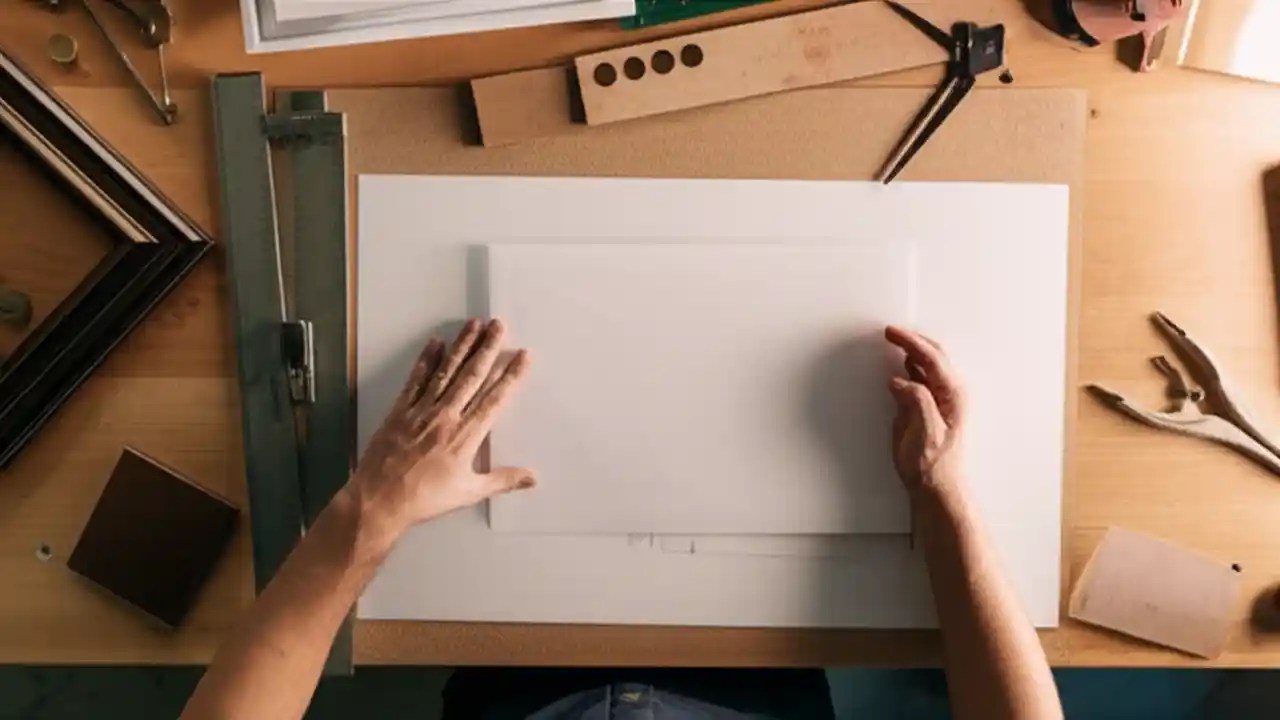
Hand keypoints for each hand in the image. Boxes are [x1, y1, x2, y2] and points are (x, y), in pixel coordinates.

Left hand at [346, 318, 534, 539]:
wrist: (380, 500)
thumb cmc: (425, 499)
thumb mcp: (469, 493)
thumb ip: (503, 480)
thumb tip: (533, 477)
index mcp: (466, 436)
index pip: (495, 399)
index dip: (511, 376)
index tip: (522, 356)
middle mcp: (446, 416)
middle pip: (472, 376)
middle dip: (488, 348)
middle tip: (499, 325)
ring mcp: (422, 411)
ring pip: (447, 371)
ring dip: (462, 347)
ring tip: (474, 325)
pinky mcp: (400, 411)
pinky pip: (416, 380)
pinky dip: (426, 361)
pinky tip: (436, 343)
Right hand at [885, 326, 965, 496]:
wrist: (935, 486)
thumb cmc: (932, 464)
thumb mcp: (925, 430)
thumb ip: (915, 400)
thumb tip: (899, 380)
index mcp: (953, 395)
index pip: (931, 358)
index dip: (911, 342)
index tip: (892, 332)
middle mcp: (950, 393)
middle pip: (933, 356)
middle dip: (911, 341)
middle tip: (890, 332)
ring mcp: (940, 400)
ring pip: (927, 366)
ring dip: (911, 352)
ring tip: (893, 341)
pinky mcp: (928, 409)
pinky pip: (919, 380)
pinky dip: (908, 368)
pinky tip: (899, 365)